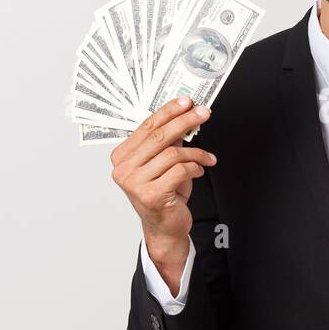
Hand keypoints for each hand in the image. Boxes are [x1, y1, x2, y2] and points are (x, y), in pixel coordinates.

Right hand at [110, 96, 215, 287]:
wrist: (164, 227)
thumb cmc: (163, 194)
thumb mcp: (163, 163)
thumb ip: (168, 141)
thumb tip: (183, 115)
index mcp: (122, 156)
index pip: (146, 126)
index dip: (168, 111)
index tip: (186, 102)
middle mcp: (124, 169)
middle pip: (159, 136)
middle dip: (185, 122)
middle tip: (203, 113)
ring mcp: (134, 183)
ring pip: (173, 154)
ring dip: (196, 153)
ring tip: (206, 158)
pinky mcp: (151, 195)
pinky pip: (180, 170)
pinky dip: (195, 168)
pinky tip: (199, 171)